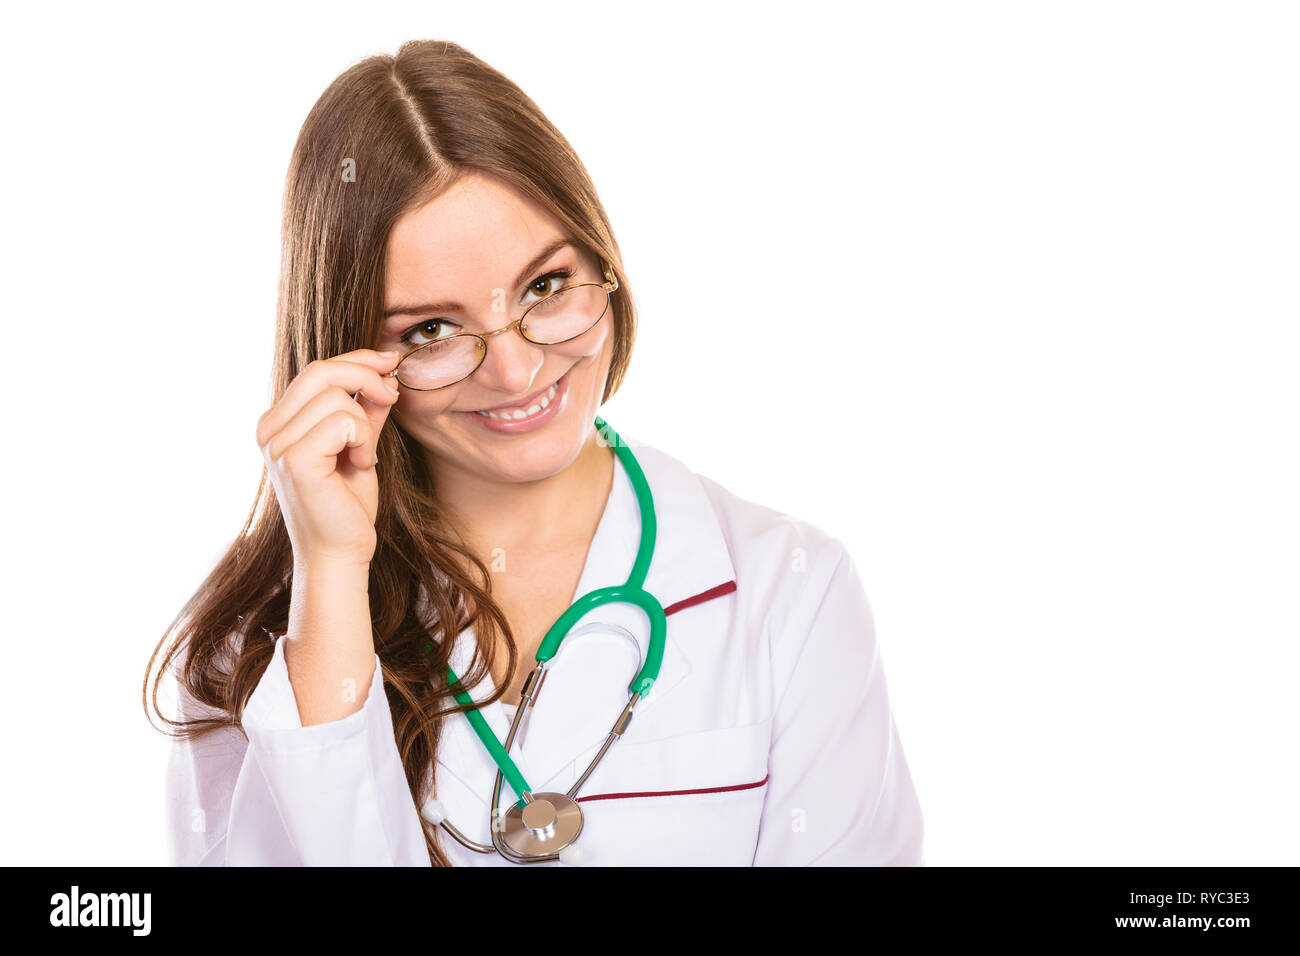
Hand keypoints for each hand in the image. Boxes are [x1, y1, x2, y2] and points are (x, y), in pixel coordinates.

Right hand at [255, 348, 402, 567]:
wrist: (341, 552)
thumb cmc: (348, 505)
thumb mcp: (360, 445)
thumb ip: (366, 410)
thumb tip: (384, 374)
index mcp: (278, 423)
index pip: (315, 370)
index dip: (356, 360)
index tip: (390, 363)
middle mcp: (269, 430)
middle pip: (320, 371)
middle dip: (365, 376)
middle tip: (392, 396)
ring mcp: (277, 445)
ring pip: (336, 397)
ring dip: (365, 424)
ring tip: (364, 456)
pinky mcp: (295, 461)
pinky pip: (343, 422)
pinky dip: (364, 439)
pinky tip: (361, 465)